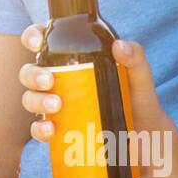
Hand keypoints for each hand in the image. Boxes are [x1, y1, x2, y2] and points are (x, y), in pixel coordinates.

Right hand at [18, 25, 166, 143]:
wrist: (147, 141)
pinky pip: (38, 129)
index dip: (33, 37)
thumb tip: (120, 46)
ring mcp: (55, 106)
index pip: (44, 41)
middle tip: (49, 80)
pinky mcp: (58, 131)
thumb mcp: (140, 79)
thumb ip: (136, 59)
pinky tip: (50, 130)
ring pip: (30, 99)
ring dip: (36, 100)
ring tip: (56, 105)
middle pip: (30, 72)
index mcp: (72, 59)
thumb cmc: (139, 103)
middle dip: (33, 75)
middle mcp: (58, 80)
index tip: (38, 42)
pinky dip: (39, 129)